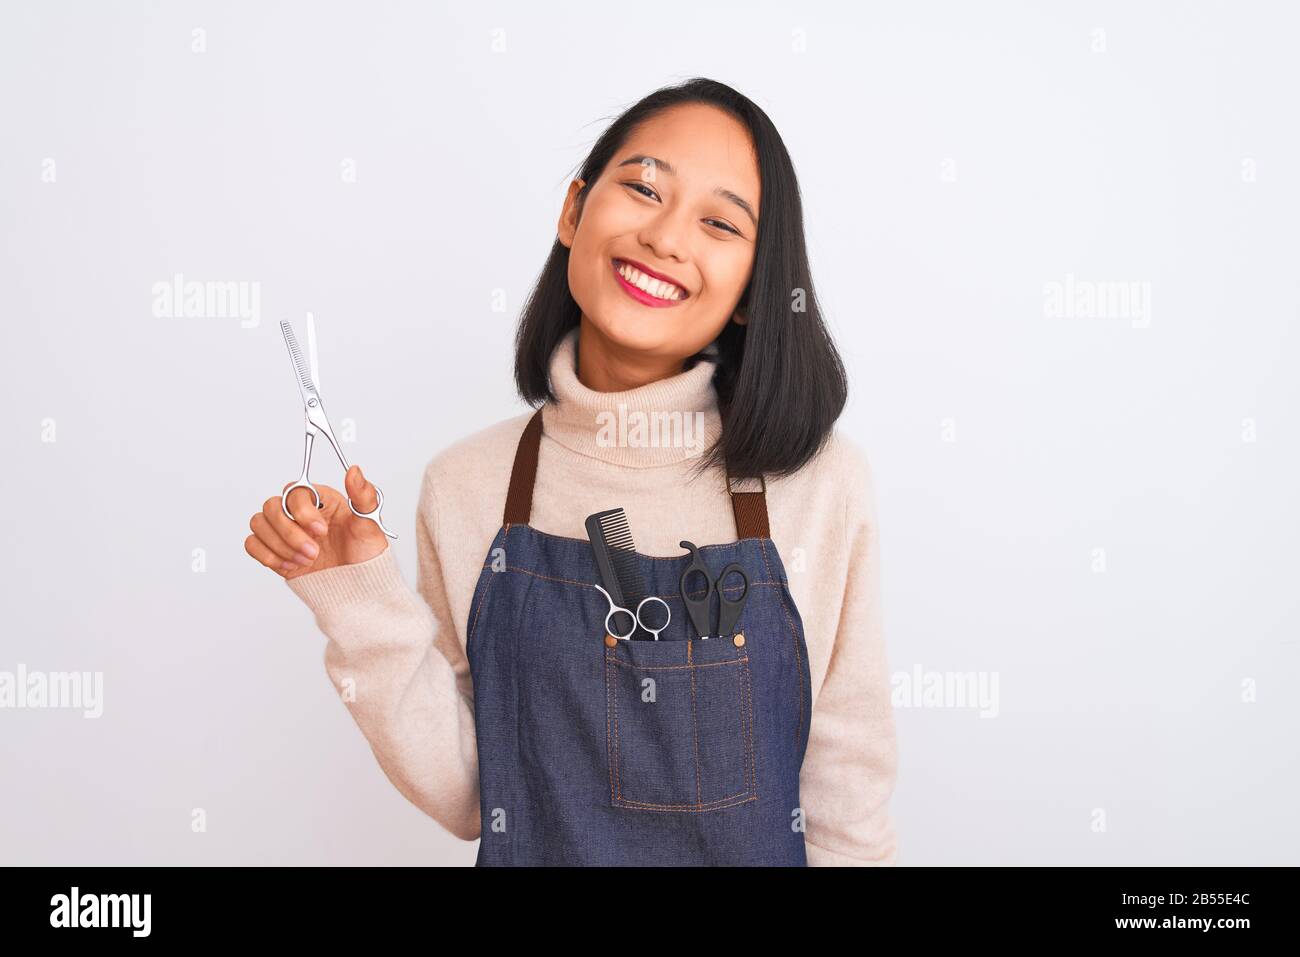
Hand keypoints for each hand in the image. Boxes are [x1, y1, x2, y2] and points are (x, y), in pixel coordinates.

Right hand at [245, 465, 388, 579]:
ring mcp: (284, 531)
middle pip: (271, 506)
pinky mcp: (274, 550)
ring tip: (307, 560)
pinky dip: (268, 556)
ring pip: (258, 523)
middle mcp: (298, 512)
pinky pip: (252, 544)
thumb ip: (363, 496)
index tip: (322, 531)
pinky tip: (291, 565)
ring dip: (280, 546)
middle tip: (314, 552)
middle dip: (290, 533)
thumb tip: (354, 471)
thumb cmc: (364, 553)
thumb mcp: (370, 524)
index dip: (303, 512)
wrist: (356, 585)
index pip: (294, 492)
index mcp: (320, 500)